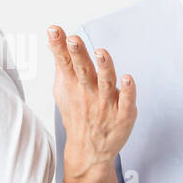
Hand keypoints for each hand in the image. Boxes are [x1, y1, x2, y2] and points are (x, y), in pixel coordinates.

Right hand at [48, 26, 136, 178]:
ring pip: (106, 83)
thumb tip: (54, 41)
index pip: (64, 61)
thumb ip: (61, 65)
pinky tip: (129, 78)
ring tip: (100, 53)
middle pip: (83, 70)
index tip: (54, 30)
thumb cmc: (77, 115)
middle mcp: (88, 93)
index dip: (59, 45)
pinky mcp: (123, 115)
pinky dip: (128, 91)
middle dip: (78, 54)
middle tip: (73, 40)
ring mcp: (106, 104)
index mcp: (73, 85)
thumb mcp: (63, 90)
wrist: (88, 152)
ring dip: (104, 67)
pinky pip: (127, 102)